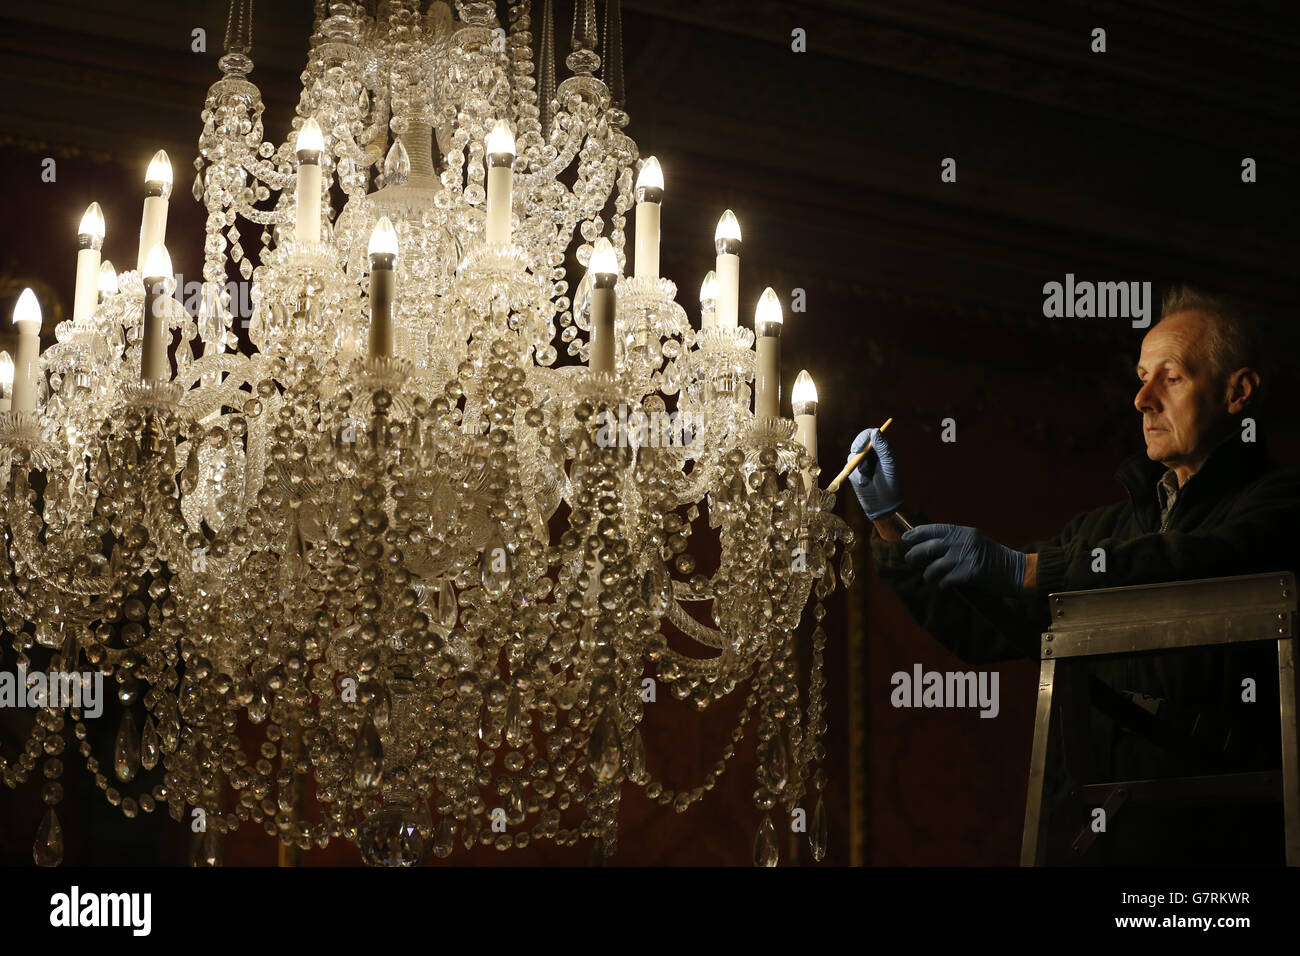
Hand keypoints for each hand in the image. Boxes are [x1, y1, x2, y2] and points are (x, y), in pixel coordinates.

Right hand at [847, 427, 902, 519]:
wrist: (883, 506)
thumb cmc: (890, 485)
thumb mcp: (889, 466)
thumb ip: (883, 449)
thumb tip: (875, 431)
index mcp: (884, 449)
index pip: (871, 434)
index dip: (863, 438)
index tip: (859, 449)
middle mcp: (873, 453)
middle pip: (859, 443)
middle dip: (858, 453)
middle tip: (860, 465)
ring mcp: (863, 462)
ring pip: (853, 456)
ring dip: (858, 467)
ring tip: (867, 478)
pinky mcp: (854, 471)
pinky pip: (849, 466)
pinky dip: (855, 475)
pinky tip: (864, 482)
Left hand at [902, 523, 1026, 595]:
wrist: (1015, 570)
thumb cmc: (993, 557)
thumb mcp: (975, 540)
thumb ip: (956, 540)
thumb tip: (930, 544)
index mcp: (964, 531)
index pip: (935, 528)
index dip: (917, 533)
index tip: (905, 538)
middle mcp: (963, 542)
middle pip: (930, 546)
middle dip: (915, 553)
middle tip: (908, 559)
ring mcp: (966, 557)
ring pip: (935, 566)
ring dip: (928, 573)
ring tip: (928, 577)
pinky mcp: (970, 573)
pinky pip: (947, 579)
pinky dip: (943, 584)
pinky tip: (944, 585)